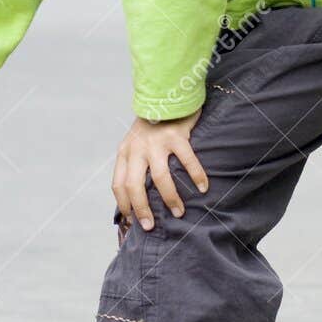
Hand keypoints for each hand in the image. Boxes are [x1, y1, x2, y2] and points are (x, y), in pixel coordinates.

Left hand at [112, 110, 208, 230]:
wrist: (165, 95)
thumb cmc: (152, 126)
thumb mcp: (134, 144)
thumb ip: (134, 164)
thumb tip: (138, 198)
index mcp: (124, 152)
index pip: (118, 185)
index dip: (124, 205)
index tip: (134, 222)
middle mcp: (137, 148)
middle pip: (134, 185)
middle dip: (142, 209)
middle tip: (150, 226)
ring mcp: (156, 142)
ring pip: (159, 178)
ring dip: (169, 199)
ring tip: (178, 212)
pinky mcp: (175, 135)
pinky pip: (187, 161)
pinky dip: (196, 176)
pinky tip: (203, 188)